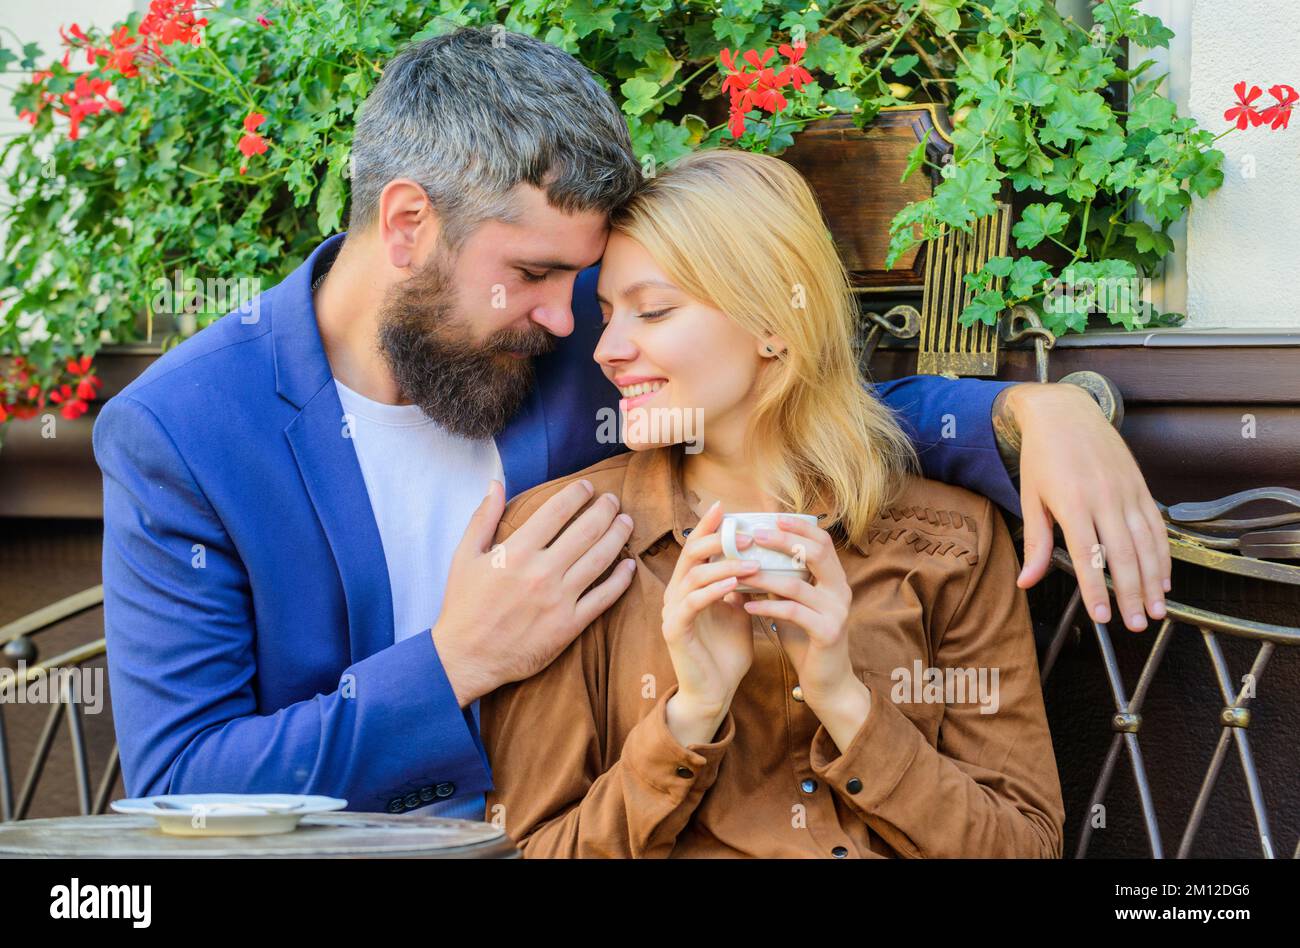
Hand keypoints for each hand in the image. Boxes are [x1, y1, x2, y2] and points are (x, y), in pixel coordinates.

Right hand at [432, 478, 636, 705]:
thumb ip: (482, 518)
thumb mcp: (464, 557)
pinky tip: (630, 565)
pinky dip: (621, 579)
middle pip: (586, 530)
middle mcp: (541, 572)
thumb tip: (496, 484)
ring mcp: (559, 600)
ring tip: (626, 523)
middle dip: (605, 509)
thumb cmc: (464, 606)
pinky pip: (604, 598)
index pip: (557, 511)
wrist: (466, 658)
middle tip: (613, 500)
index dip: (577, 493)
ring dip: (618, 536)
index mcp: (516, 552)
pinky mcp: (569, 626)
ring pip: (600, 559)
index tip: (587, 487)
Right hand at [661, 500, 759, 743]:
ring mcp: (673, 611)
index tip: (729, 507)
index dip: (709, 525)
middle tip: (748, 535)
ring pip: (693, 575)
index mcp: (690, 585)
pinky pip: (693, 603)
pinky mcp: (675, 630)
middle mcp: (677, 593)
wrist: (714, 693)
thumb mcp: (739, 611)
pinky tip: (734, 586)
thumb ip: (742, 586)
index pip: (697, 546)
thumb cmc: (726, 653)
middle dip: (719, 539)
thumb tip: (760, 558)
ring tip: (752, 562)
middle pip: (691, 553)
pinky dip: (713, 590)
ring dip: (724, 565)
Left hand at [736, 515, 857, 709]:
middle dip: (784, 541)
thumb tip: (738, 564)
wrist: (826, 682)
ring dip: (764, 576)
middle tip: (755, 536)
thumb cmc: (806, 640)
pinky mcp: (828, 633)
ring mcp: (837, 611)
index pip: (823, 541)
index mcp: (834, 579)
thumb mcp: (789, 607)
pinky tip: (745, 605)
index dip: (800, 526)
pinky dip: (766, 606)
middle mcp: (840, 590)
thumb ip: (774, 585)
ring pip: (797, 584)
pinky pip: (792, 612)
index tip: (773, 517)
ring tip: (739, 572)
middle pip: (816, 553)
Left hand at [1003, 383, 1170, 631]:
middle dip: (1131, 594)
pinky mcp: (1141, 487)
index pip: (1088, 556)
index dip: (1097, 590)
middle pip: (1123, 556)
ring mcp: (1127, 492)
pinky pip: (1157, 527)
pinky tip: (1163, 579)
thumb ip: (1037, 543)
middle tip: (1136, 625)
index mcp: (1072, 503)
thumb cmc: (1042, 457)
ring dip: (1153, 581)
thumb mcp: (1031, 498)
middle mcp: (1104, 498)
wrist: (1065, 412)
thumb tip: (1026, 582)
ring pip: (1147, 544)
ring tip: (1155, 610)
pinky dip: (1163, 555)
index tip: (1103, 618)